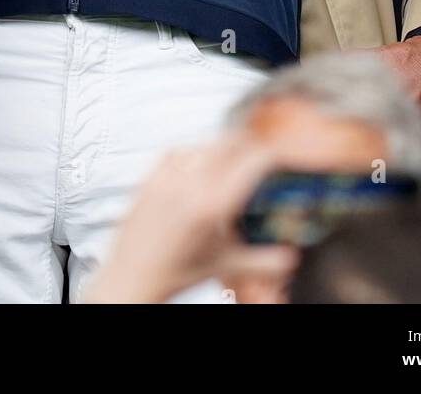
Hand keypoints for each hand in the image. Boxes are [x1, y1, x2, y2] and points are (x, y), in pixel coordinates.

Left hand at [82, 133, 286, 303]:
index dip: (272, 153)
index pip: (252, 161)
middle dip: (250, 143)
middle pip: (229, 142)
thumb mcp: (224, 265)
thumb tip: (290, 257)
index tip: (281, 155)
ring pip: (203, 142)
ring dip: (222, 146)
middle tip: (262, 151)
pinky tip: (198, 161)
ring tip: (233, 158)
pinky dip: (193, 150)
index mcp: (212, 204)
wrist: (130, 278)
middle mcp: (189, 184)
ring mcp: (167, 177)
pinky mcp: (149, 176)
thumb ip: (263, 261)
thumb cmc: (174, 273)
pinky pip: (176, 150)